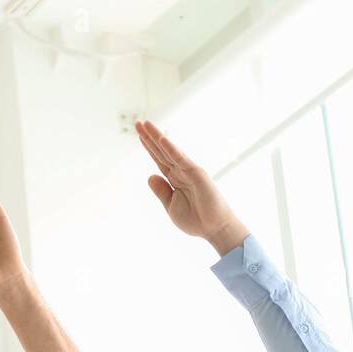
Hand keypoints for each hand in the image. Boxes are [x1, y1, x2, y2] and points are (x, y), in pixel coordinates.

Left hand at [136, 120, 248, 255]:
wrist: (214, 229)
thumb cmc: (196, 219)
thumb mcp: (171, 205)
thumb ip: (161, 191)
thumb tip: (150, 176)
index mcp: (174, 179)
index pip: (158, 159)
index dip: (149, 147)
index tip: (139, 134)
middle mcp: (181, 171)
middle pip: (161, 151)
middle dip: (149, 137)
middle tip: (138, 123)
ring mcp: (189, 170)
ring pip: (169, 151)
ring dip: (157, 137)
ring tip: (146, 125)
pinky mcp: (197, 173)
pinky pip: (180, 159)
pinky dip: (171, 149)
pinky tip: (161, 139)